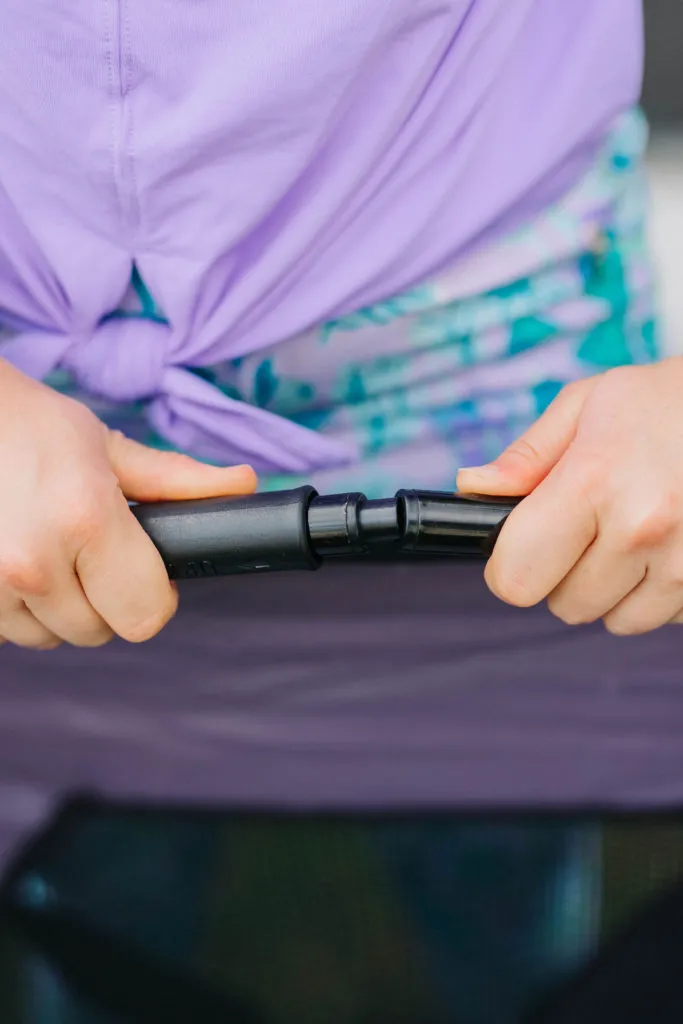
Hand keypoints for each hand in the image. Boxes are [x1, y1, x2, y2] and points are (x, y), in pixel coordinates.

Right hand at [0, 360, 255, 649]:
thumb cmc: (32, 429)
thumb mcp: (108, 448)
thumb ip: (177, 480)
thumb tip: (244, 485)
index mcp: (87, 519)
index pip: (146, 614)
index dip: (155, 596)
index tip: (143, 570)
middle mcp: (34, 561)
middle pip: (98, 632)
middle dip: (104, 600)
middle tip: (87, 552)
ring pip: (48, 638)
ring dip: (55, 608)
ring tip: (46, 551)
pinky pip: (6, 633)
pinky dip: (15, 608)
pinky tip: (12, 562)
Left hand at [457, 359, 682, 635]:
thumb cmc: (667, 400)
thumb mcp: (590, 404)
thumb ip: (527, 455)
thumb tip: (472, 488)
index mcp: (593, 481)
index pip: (515, 577)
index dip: (508, 566)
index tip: (520, 546)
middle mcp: (642, 529)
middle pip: (564, 605)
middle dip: (565, 572)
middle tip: (592, 524)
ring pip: (616, 619)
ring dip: (615, 587)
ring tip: (637, 529)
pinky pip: (664, 617)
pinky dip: (659, 591)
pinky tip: (671, 543)